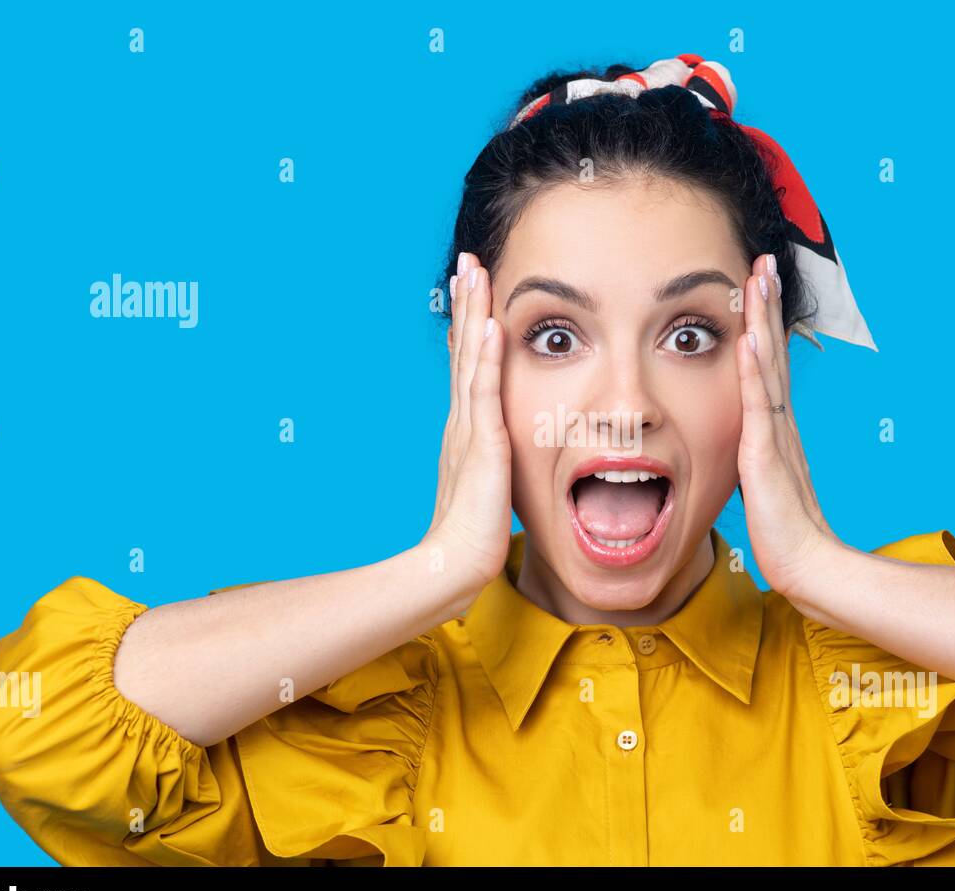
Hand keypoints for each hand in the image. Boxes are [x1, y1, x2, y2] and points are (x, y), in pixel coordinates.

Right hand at [423, 251, 512, 597]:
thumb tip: (499, 453)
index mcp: (464, 429)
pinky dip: (487, 357)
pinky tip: (490, 325)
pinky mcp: (482, 444)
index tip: (470, 290)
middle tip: (467, 263)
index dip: (468, 326)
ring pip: (471, 359)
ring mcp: (469, 429)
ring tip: (475, 274)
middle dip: (467, 305)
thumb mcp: (484, 486)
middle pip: (464, 350)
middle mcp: (461, 420)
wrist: (455, 564)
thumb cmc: (471, 535)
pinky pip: (485, 392)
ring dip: (474, 315)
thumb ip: (490, 462)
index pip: (467, 366)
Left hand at [735, 253, 844, 607]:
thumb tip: (749, 450)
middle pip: (775, 352)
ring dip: (763, 320)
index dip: (767, 325)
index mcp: (779, 429)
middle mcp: (781, 423)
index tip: (761, 288)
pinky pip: (759, 403)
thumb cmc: (786, 532)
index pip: (771, 366)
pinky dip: (755, 369)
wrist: (806, 565)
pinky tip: (750, 337)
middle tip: (764, 260)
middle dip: (768, 305)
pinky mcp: (766, 453)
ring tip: (759, 277)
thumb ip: (760, 459)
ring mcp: (776, 435)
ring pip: (769, 366)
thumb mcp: (767, 483)